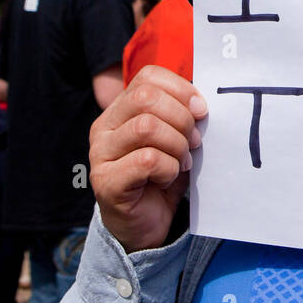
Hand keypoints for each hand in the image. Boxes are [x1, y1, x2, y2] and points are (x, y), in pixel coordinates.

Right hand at [88, 65, 205, 253]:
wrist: (145, 225)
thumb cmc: (162, 176)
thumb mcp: (175, 138)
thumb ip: (183, 116)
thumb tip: (202, 102)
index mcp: (120, 109)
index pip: (148, 77)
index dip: (181, 89)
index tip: (202, 111)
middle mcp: (104, 127)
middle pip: (146, 97)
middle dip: (181, 118)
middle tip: (193, 142)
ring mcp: (101, 154)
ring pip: (146, 127)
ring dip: (176, 145)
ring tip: (182, 162)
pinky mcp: (106, 181)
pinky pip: (146, 160)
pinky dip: (168, 169)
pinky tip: (167, 179)